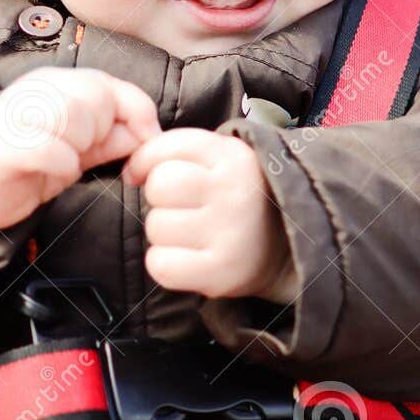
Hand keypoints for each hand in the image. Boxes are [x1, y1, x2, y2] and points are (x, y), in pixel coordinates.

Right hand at [0, 68, 159, 249]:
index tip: (142, 144)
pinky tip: (52, 171)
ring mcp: (15, 113)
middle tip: (85, 153)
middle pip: (95, 97)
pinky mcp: (1, 144)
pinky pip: (48, 148)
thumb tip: (152, 134)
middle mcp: (36, 88)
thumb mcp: (84, 148)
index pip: (113, 85)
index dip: (137, 115)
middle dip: (101, 134)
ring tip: (66, 160)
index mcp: (59, 82)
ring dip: (79, 148)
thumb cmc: (36, 165)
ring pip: (72, 117)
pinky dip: (60, 165)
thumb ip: (116, 136)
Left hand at [122, 128, 296, 302]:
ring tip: (191, 233)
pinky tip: (186, 256)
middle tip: (181, 206)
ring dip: (164, 232)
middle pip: (158, 186)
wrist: (288, 247)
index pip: (167, 147)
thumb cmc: (239, 197)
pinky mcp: (221, 271)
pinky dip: (165, 262)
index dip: (146, 161)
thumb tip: (131, 169)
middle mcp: (234, 191)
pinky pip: (161, 264)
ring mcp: (229, 233)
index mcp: (233, 156)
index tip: (145, 173)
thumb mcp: (222, 159)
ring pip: (156, 226)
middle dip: (159, 198)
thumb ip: (179, 151)